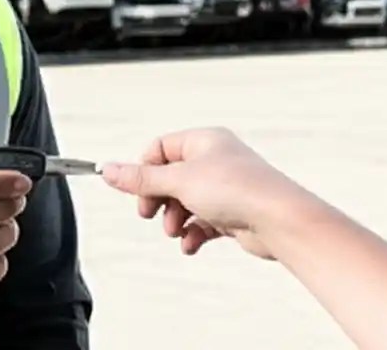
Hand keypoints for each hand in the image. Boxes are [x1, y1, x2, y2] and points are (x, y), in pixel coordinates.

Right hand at [101, 127, 308, 258]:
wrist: (280, 220)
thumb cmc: (237, 190)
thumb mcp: (179, 181)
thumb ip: (141, 179)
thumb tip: (106, 169)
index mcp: (204, 141)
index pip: (160, 149)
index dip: (144, 171)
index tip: (136, 192)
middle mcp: (215, 161)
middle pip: (170, 178)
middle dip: (158, 200)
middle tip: (150, 214)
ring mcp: (225, 188)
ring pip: (185, 203)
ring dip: (174, 219)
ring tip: (176, 231)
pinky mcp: (233, 214)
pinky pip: (202, 222)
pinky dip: (193, 234)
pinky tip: (191, 244)